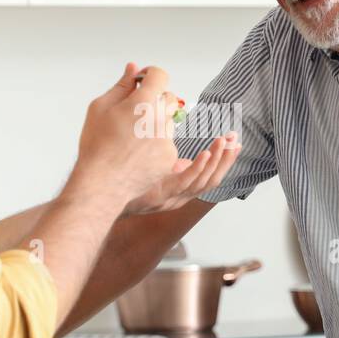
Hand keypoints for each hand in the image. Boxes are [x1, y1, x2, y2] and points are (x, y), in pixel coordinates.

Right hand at [72, 62, 180, 204]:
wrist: (102, 182)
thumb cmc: (97, 145)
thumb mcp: (100, 108)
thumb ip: (121, 86)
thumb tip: (133, 69)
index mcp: (143, 102)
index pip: (160, 75)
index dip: (150, 75)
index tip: (141, 82)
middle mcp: (160, 118)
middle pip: (168, 98)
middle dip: (154, 101)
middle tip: (134, 114)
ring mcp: (167, 139)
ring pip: (168, 122)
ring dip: (156, 124)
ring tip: (132, 139)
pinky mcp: (170, 157)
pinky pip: (167, 144)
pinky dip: (156, 145)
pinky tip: (137, 154)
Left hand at [123, 131, 240, 215]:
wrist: (103, 191)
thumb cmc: (125, 178)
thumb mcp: (153, 166)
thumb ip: (168, 158)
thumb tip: (179, 147)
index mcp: (180, 191)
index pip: (211, 176)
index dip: (225, 160)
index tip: (235, 143)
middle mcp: (180, 197)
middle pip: (213, 180)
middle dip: (227, 159)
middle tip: (236, 140)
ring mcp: (172, 197)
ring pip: (204, 181)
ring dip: (217, 160)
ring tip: (223, 141)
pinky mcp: (162, 194)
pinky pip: (187, 181)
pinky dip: (199, 167)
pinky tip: (205, 153)